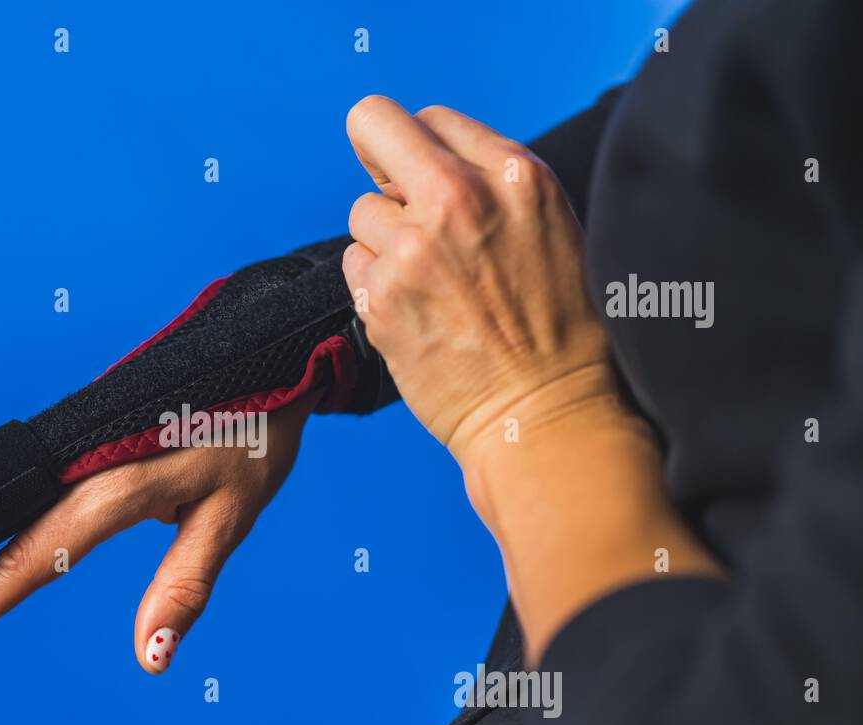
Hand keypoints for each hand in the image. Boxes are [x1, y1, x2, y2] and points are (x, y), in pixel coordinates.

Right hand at [0, 393, 319, 671]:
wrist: (267, 349)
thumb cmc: (255, 435)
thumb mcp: (232, 515)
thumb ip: (184, 584)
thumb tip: (150, 660)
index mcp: (117, 482)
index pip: (36, 551)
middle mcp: (83, 453)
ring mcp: (77, 431)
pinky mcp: (82, 420)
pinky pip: (16, 459)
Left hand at [340, 96, 721, 659]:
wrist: (544, 416)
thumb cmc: (560, 331)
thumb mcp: (553, 230)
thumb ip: (494, 186)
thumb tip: (428, 165)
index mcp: (515, 175)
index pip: (430, 118)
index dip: (421, 150)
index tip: (425, 181)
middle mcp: (458, 200)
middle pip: (372, 126)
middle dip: (378, 160)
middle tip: (396, 202)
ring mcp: (412, 250)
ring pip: (363, 212)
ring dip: (385, 242)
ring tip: (432, 286)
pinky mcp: (379, 299)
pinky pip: (353, 266)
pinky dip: (374, 287)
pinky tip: (416, 314)